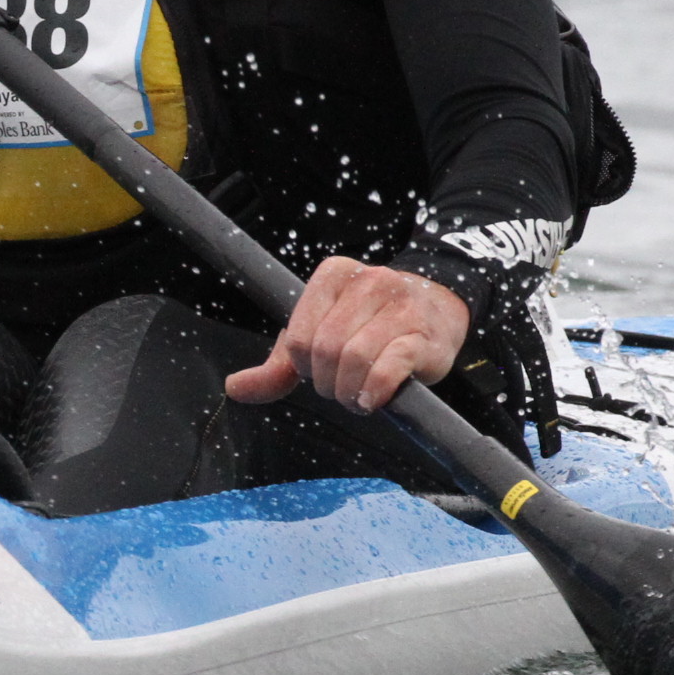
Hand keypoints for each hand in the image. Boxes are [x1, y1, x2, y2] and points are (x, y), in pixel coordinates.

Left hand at [226, 254, 470, 415]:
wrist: (439, 309)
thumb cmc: (370, 325)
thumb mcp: (319, 335)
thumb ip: (278, 365)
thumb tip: (235, 388)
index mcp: (332, 275)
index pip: (297, 337)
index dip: (305, 368)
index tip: (321, 372)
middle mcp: (367, 281)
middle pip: (324, 350)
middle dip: (328, 384)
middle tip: (341, 390)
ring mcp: (398, 306)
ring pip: (354, 359)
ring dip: (350, 392)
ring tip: (358, 397)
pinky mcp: (423, 335)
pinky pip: (387, 369)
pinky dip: (374, 392)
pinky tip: (374, 399)